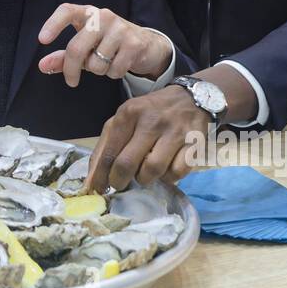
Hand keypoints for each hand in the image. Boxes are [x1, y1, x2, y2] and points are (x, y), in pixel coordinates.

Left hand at [36, 5, 171, 84]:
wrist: (146, 44)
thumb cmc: (108, 43)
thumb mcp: (85, 46)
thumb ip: (63, 56)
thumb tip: (42, 65)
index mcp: (88, 14)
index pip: (67, 11)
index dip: (53, 24)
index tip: (42, 40)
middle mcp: (103, 16)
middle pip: (76, 47)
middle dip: (71, 69)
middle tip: (71, 81)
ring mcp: (120, 29)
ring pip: (96, 63)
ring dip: (98, 70)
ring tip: (106, 61)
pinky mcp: (134, 43)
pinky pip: (114, 70)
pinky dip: (114, 73)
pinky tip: (119, 63)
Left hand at [85, 85, 211, 191]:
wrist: (190, 98)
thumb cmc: (151, 112)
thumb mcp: (125, 118)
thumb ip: (106, 145)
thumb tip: (92, 180)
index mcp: (129, 113)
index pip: (109, 152)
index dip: (100, 176)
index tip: (96, 189)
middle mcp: (151, 121)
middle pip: (127, 164)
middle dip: (119, 181)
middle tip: (120, 184)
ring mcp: (174, 132)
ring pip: (152, 171)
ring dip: (145, 179)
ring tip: (144, 173)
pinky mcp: (194, 144)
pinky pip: (176, 173)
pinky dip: (169, 177)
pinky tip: (166, 169)